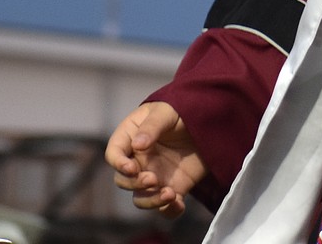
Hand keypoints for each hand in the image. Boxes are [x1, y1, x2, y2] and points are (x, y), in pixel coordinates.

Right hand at [106, 101, 206, 217]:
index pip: (114, 155)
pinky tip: (180, 205)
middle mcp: (138, 161)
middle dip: (135, 184)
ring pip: (140, 198)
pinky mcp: (172, 187)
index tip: (132, 168)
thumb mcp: (166, 112)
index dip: (119, 164)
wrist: (208, 122)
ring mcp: (154, 176)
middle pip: (124, 181)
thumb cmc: (181, 110)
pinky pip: (164, 208)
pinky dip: (169, 211)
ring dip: (151, 201)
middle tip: (153, 179)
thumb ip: (151, 127)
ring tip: (169, 194)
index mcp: (130, 139)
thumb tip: (137, 145)